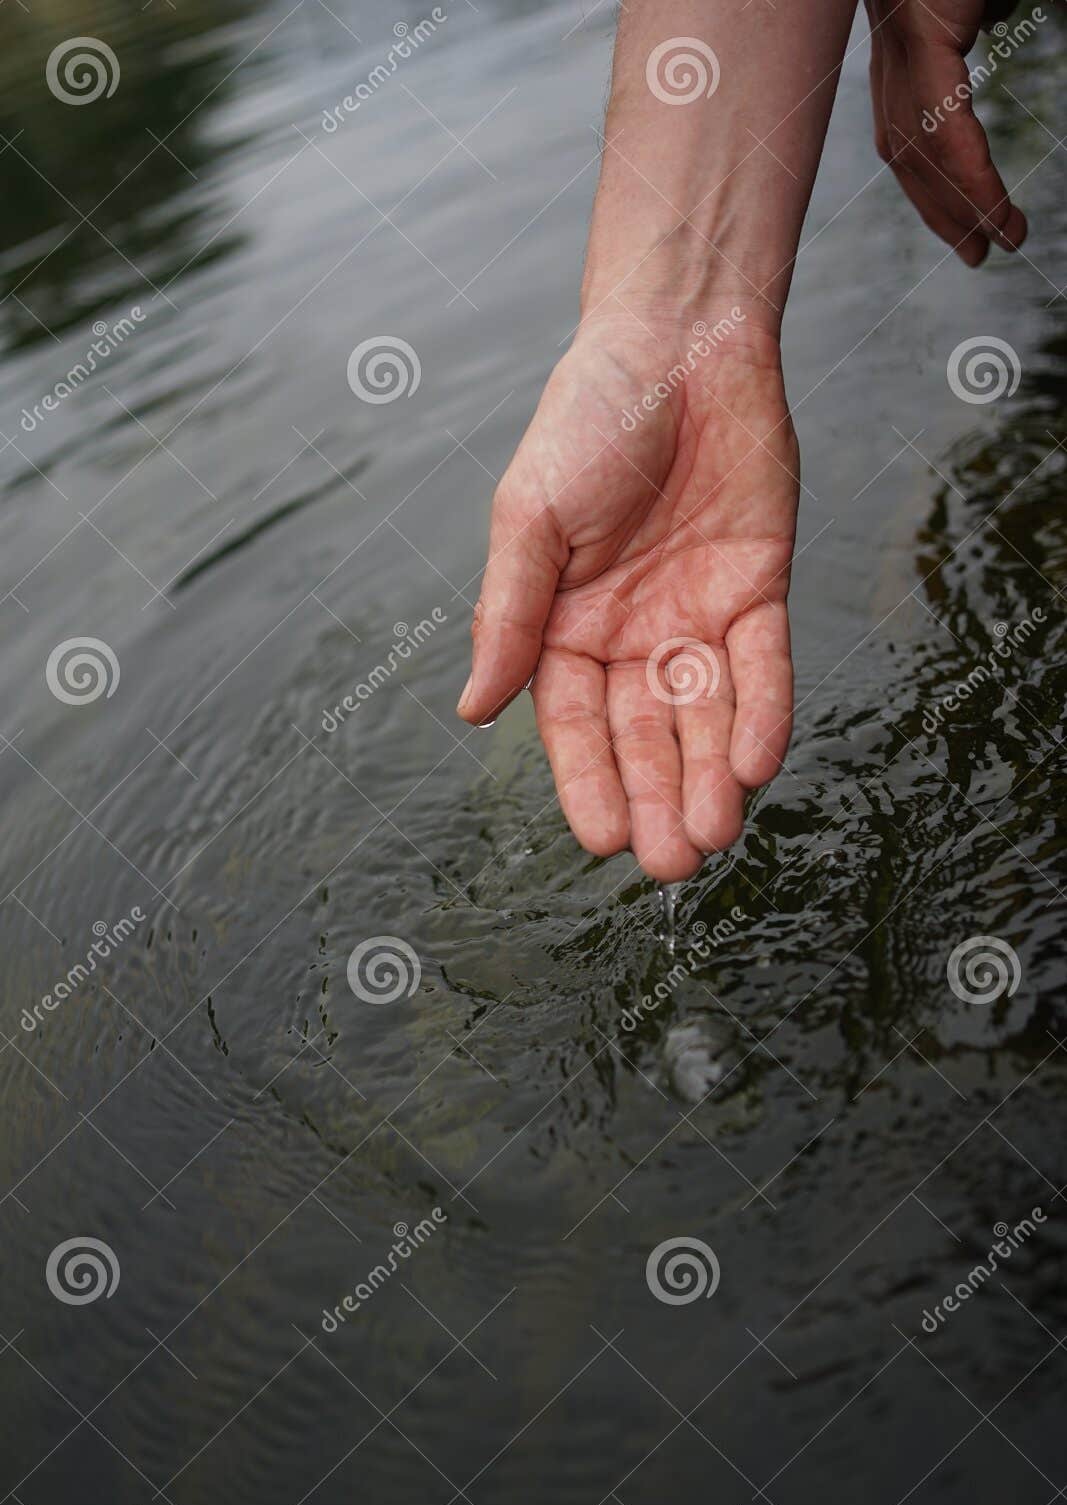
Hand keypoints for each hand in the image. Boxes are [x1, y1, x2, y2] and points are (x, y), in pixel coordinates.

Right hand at [457, 310, 798, 882]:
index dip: (588, 783)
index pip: (574, 726)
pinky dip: (764, 712)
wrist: (680, 338)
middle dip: (658, 801)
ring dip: (711, 778)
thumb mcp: (528, 517)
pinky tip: (756, 763)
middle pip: (645, 736)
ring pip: (707, 717)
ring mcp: (697, 616)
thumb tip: (473, 710)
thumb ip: (507, 614)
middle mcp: (632, 635)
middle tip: (673, 867)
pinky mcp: (758, 590)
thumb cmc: (586, 418)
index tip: (600, 843)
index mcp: (564, 625)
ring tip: (715, 839)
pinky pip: (764, 665)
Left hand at [865, 0, 1027, 264]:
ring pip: (921, 145)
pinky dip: (967, 175)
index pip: (912, 125)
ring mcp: (900, 34)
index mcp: (903, 32)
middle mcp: (891, 40)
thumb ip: (993, 5)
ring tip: (999, 239)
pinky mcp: (919, 31)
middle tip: (978, 254)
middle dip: (942, 208)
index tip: (968, 223)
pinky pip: (940, 124)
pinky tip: (992, 213)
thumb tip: (997, 15)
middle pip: (907, 149)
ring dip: (960, 204)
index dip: (936, 180)